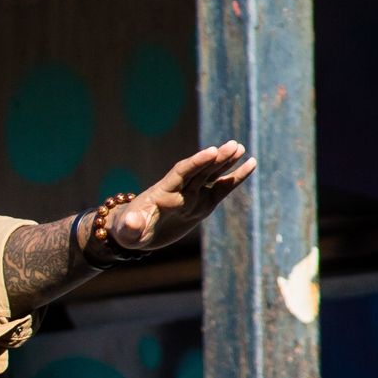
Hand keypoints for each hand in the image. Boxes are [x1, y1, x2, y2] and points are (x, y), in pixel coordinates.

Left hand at [112, 142, 255, 252]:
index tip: (211, 151)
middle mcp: (180, 190)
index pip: (181, 172)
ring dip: (225, 163)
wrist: (133, 232)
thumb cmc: (127, 231)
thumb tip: (131, 222)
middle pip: (200, 170)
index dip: (196, 162)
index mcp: (163, 192)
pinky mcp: (201, 204)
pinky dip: (235, 178)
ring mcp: (192, 196)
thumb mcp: (127, 232)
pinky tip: (250, 165)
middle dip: (216, 159)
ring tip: (240, 149)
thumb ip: (130, 226)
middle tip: (233, 146)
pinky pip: (221, 189)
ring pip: (211, 175)